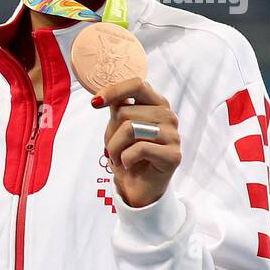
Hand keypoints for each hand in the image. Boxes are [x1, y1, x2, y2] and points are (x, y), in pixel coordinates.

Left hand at [95, 78, 181, 208]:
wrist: (137, 185)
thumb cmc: (128, 153)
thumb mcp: (117, 126)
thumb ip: (118, 106)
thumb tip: (104, 92)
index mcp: (156, 104)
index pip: (137, 84)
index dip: (114, 91)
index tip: (95, 103)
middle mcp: (168, 116)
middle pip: (126, 111)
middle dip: (111, 132)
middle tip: (114, 147)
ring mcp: (173, 135)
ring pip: (130, 129)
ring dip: (115, 147)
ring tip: (119, 157)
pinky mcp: (173, 155)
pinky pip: (139, 149)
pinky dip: (125, 159)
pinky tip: (129, 164)